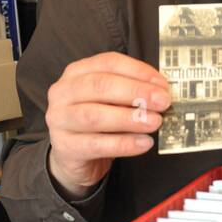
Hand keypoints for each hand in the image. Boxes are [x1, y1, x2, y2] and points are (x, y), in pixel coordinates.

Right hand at [46, 52, 169, 197]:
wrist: (72, 158)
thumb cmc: (95, 125)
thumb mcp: (110, 103)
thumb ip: (131, 94)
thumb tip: (161, 93)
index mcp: (76, 73)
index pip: (108, 63)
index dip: (138, 71)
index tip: (162, 84)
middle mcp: (63, 92)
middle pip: (100, 86)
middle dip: (136, 92)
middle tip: (162, 102)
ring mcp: (60, 120)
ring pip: (95, 115)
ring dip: (129, 118)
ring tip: (155, 122)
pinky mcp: (65, 147)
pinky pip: (96, 144)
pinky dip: (123, 144)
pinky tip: (143, 143)